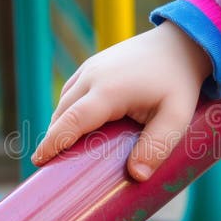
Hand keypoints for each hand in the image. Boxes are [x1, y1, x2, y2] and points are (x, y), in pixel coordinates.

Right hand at [31, 21, 211, 180]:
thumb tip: (137, 176)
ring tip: (62, 151)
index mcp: (109, 90)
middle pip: (62, 113)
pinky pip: (72, 91)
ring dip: (60, 125)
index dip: (53, 142)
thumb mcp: (176, 117)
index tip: (38, 161)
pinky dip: (68, 111)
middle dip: (53, 139)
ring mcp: (91, 67)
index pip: (72, 121)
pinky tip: (76, 127)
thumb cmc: (179, 82)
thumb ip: (157, 146)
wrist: (181, 43)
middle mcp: (93, 76)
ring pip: (65, 102)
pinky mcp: (94, 64)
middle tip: (50, 167)